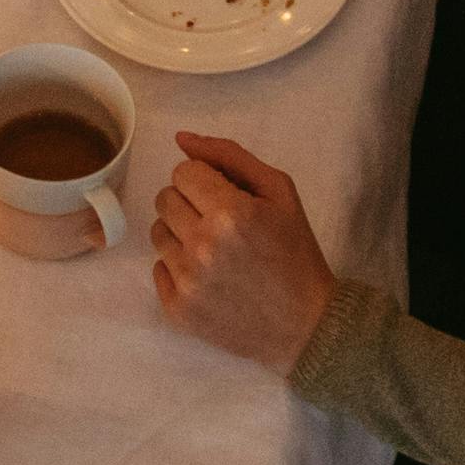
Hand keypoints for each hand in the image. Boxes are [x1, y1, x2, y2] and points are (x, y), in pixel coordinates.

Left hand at [150, 131, 334, 372]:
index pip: (183, 172)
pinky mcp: (178, 310)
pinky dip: (179, 269)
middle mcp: (202, 245)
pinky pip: (158, 269)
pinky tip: (210, 278)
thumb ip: (229, 156)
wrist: (306, 325)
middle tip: (220, 223)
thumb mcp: (279, 191)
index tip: (225, 197)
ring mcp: (187, 281)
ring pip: (158, 232)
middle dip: (190, 203)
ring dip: (182, 234)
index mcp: (230, 212)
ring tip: (215, 251)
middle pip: (165, 198)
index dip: (205, 180)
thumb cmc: (295, 252)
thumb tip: (181, 139)